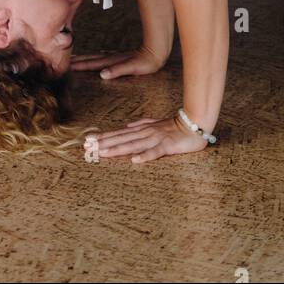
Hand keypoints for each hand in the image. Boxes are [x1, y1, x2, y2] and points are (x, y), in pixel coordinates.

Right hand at [70, 45, 165, 78]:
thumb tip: (102, 74)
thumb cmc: (147, 62)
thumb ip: (117, 70)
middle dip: (79, 60)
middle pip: (91, 59)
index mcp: (113, 61)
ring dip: (85, 58)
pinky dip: (95, 57)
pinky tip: (95, 58)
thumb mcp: (132, 68)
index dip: (81, 65)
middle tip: (67, 61)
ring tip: (76, 59)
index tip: (69, 65)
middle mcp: (112, 58)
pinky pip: (102, 57)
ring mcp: (115, 56)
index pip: (93, 64)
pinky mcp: (120, 57)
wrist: (156, 52)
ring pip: (96, 57)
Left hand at [84, 116, 209, 164]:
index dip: (104, 137)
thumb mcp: (156, 124)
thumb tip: (128, 126)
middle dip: (104, 143)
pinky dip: (145, 156)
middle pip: (121, 139)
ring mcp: (155, 139)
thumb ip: (142, 124)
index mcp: (142, 130)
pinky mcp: (167, 146)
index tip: (88, 140)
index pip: (119, 134)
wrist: (195, 123)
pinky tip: (135, 161)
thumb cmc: (176, 126)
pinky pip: (155, 152)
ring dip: (117, 149)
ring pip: (133, 145)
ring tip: (103, 153)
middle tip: (87, 147)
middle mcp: (145, 133)